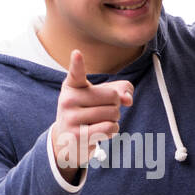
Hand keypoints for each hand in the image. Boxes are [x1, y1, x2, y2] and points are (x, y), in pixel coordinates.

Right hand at [51, 49, 133, 183]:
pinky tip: (101, 131)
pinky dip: (112, 130)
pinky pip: (109, 127)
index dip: (77, 63)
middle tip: (102, 111)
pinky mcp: (77, 135)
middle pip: (112, 97)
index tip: (77, 53)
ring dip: (114, 119)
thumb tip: (127, 99)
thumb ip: (121, 89)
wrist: (67, 140)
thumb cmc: (89, 111)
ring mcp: (71, 118)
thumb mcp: (102, 96)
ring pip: (113, 113)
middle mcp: (68, 100)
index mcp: (72, 86)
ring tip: (100, 122)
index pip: (76, 73)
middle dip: (115, 105)